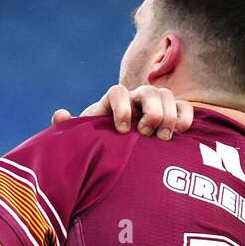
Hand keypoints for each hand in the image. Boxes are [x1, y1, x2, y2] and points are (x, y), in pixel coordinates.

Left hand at [52, 83, 194, 139]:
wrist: (118, 155)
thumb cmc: (100, 146)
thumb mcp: (85, 139)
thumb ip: (70, 128)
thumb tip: (60, 115)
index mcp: (112, 103)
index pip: (117, 92)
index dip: (121, 107)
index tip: (122, 129)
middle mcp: (135, 99)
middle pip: (147, 91)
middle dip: (150, 110)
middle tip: (146, 132)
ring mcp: (155, 104)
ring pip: (166, 95)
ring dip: (167, 114)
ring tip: (162, 138)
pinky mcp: (172, 114)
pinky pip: (183, 107)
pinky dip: (184, 116)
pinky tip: (180, 132)